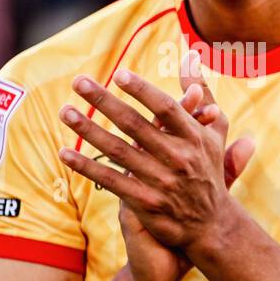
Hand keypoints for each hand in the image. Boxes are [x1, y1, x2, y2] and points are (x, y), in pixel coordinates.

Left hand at [58, 51, 254, 253]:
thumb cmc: (208, 169)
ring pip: (118, 151)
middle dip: (104, 101)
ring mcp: (160, 182)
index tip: (120, 75)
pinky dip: (86, 167)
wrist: (211, 225)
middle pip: (135, 125)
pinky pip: (110, 181)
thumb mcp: (214, 131)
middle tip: (78, 82)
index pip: (165, 109)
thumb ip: (202, 93)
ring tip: (65, 112)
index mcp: (194, 137)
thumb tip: (190, 55)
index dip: (142, 91)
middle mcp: (178, 158)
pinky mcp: (145, 203)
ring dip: (88, 130)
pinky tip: (65, 153)